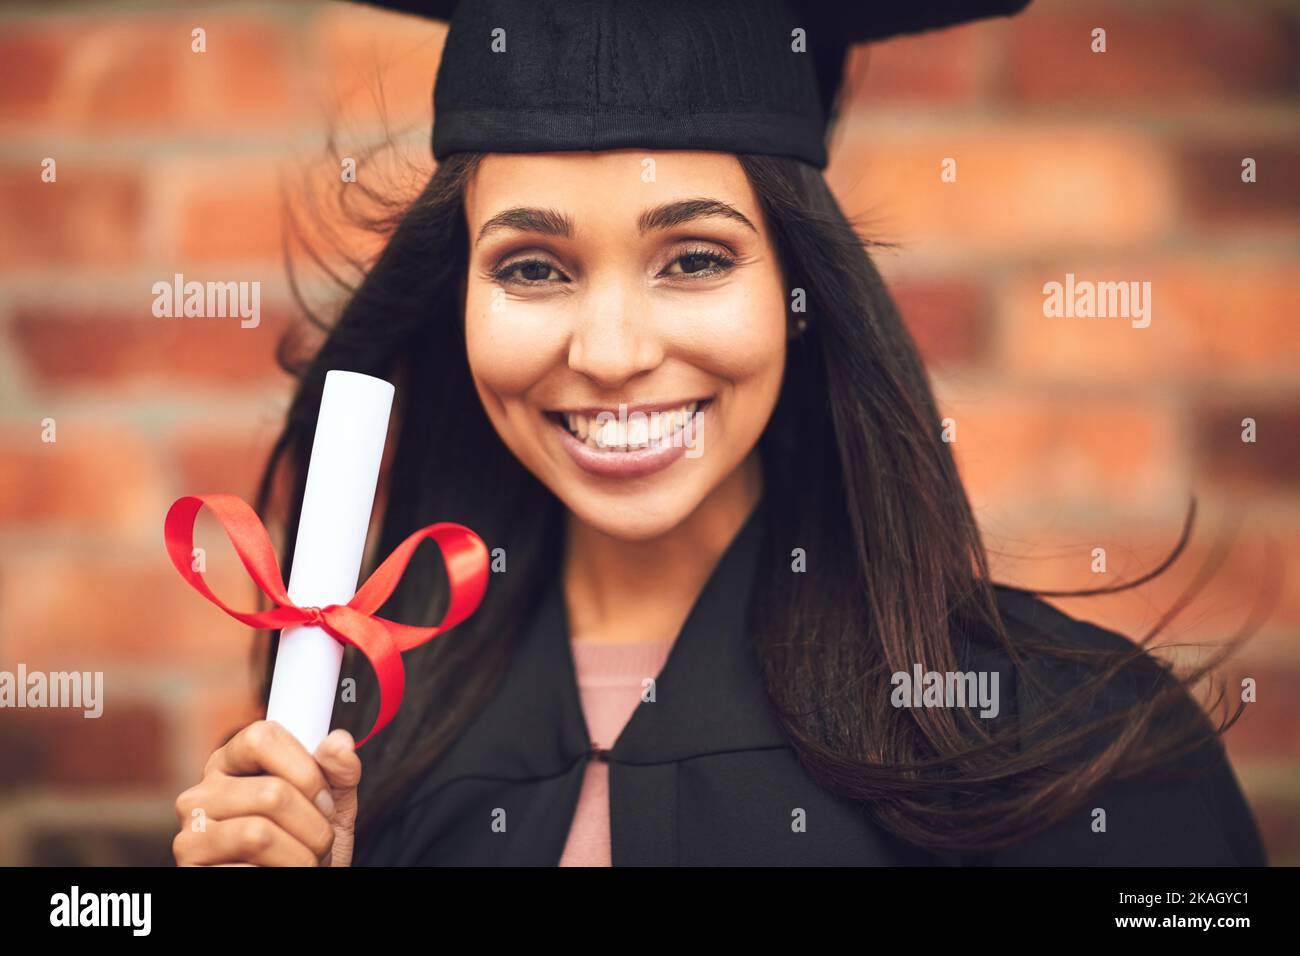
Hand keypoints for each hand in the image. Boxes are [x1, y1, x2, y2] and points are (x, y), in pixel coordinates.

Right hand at [172, 721, 361, 866]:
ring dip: (300, 857)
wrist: (291, 894)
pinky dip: (279, 876)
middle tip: (322, 843)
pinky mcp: (190, 872)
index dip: (305, 770)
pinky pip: (245, 873)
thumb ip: (338, 770)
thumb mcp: (332, 804)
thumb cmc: (306, 843)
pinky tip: (277, 875)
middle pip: (271, 793)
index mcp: (231, 764)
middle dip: (314, 826)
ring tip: (305, 863)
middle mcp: (202, 795)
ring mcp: (191, 836)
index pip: (261, 737)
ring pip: (258, 835)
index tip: (326, 800)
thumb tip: (339, 742)